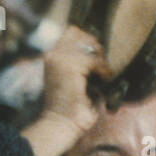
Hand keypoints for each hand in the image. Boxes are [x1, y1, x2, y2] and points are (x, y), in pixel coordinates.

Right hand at [40, 26, 109, 141]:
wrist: (62, 124)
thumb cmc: (70, 106)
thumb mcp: (75, 78)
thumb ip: (81, 61)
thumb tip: (98, 48)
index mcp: (52, 56)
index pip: (72, 31)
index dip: (87, 39)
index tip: (96, 56)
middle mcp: (53, 55)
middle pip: (80, 33)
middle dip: (94, 47)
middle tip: (101, 65)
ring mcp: (59, 59)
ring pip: (89, 46)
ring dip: (99, 60)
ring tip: (102, 75)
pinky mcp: (69, 67)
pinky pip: (93, 60)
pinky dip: (102, 69)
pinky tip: (103, 80)